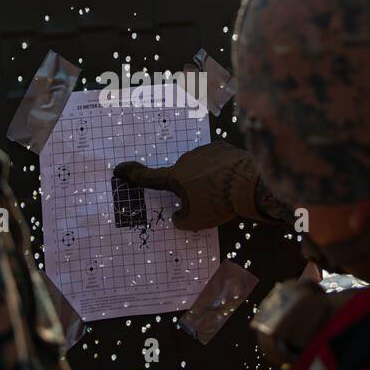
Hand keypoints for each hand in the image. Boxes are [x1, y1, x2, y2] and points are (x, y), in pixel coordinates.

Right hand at [114, 142, 271, 230]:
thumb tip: (178, 216)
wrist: (250, 184)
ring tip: (224, 193)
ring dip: (206, 178)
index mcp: (175, 177)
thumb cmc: (219, 204)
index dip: (132, 174)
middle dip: (189, 187)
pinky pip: (216, 161)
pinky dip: (220, 170)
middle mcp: (186, 160)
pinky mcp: (223, 148)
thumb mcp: (196, 221)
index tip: (119, 168)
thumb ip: (182, 220)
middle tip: (206, 202)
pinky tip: (231, 181)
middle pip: (182, 176)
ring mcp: (205, 151)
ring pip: (200, 167)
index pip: (148, 177)